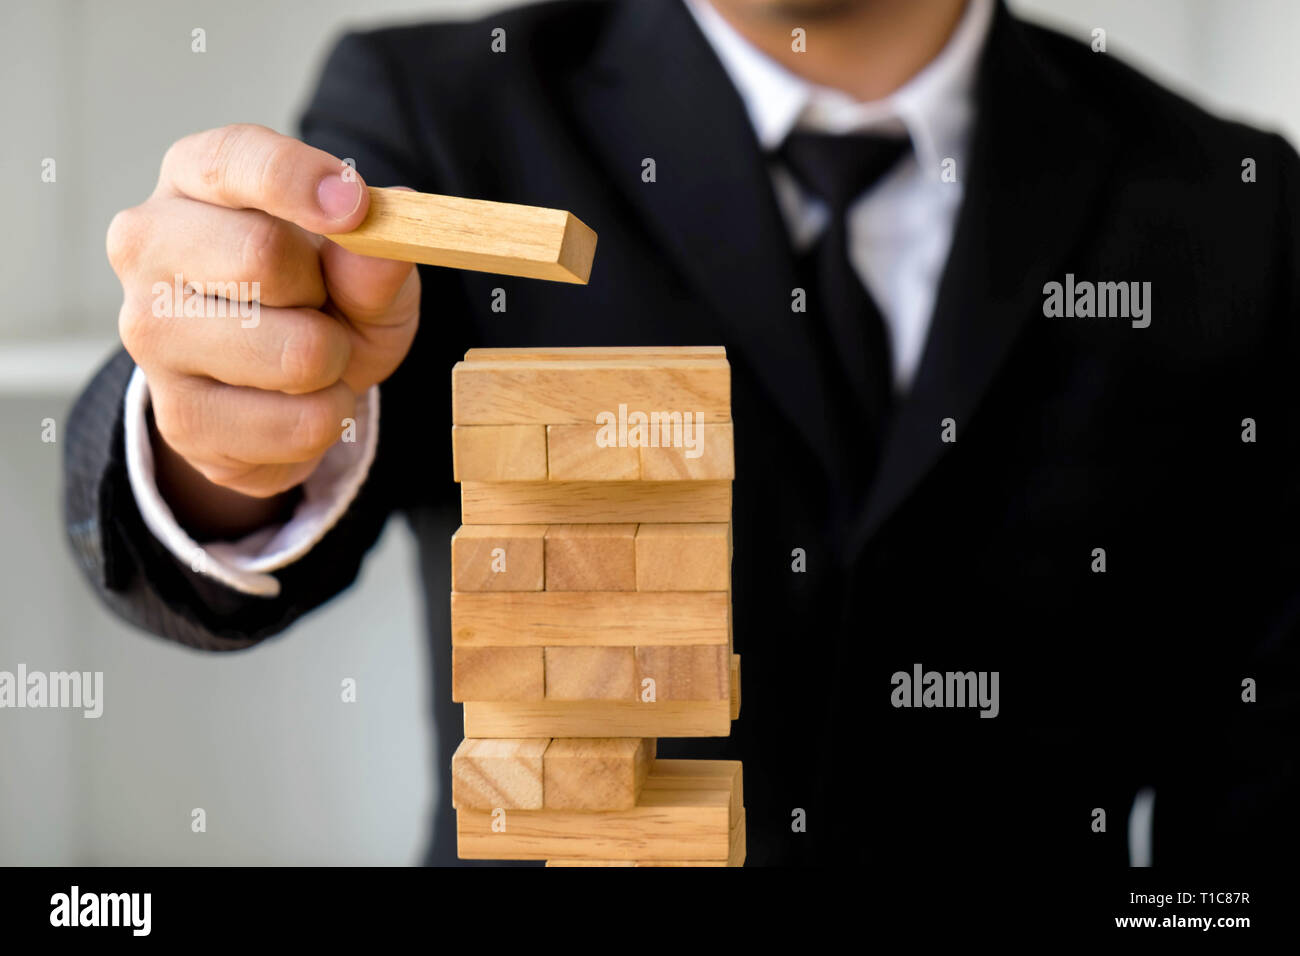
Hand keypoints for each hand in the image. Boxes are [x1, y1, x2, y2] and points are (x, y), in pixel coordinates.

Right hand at [106, 124, 418, 534]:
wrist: (286, 385)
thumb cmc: (321, 296)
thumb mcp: (366, 264)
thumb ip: (376, 254)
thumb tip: (382, 244)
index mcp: (194, 179)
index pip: (234, 159)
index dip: (298, 180)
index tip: (355, 206)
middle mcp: (150, 245)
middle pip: (261, 256)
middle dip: (326, 292)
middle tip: (320, 302)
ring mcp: (150, 335)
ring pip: (295, 354)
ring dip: (336, 364)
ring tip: (313, 356)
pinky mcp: (179, 418)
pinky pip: (301, 424)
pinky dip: (328, 417)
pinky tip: (297, 401)